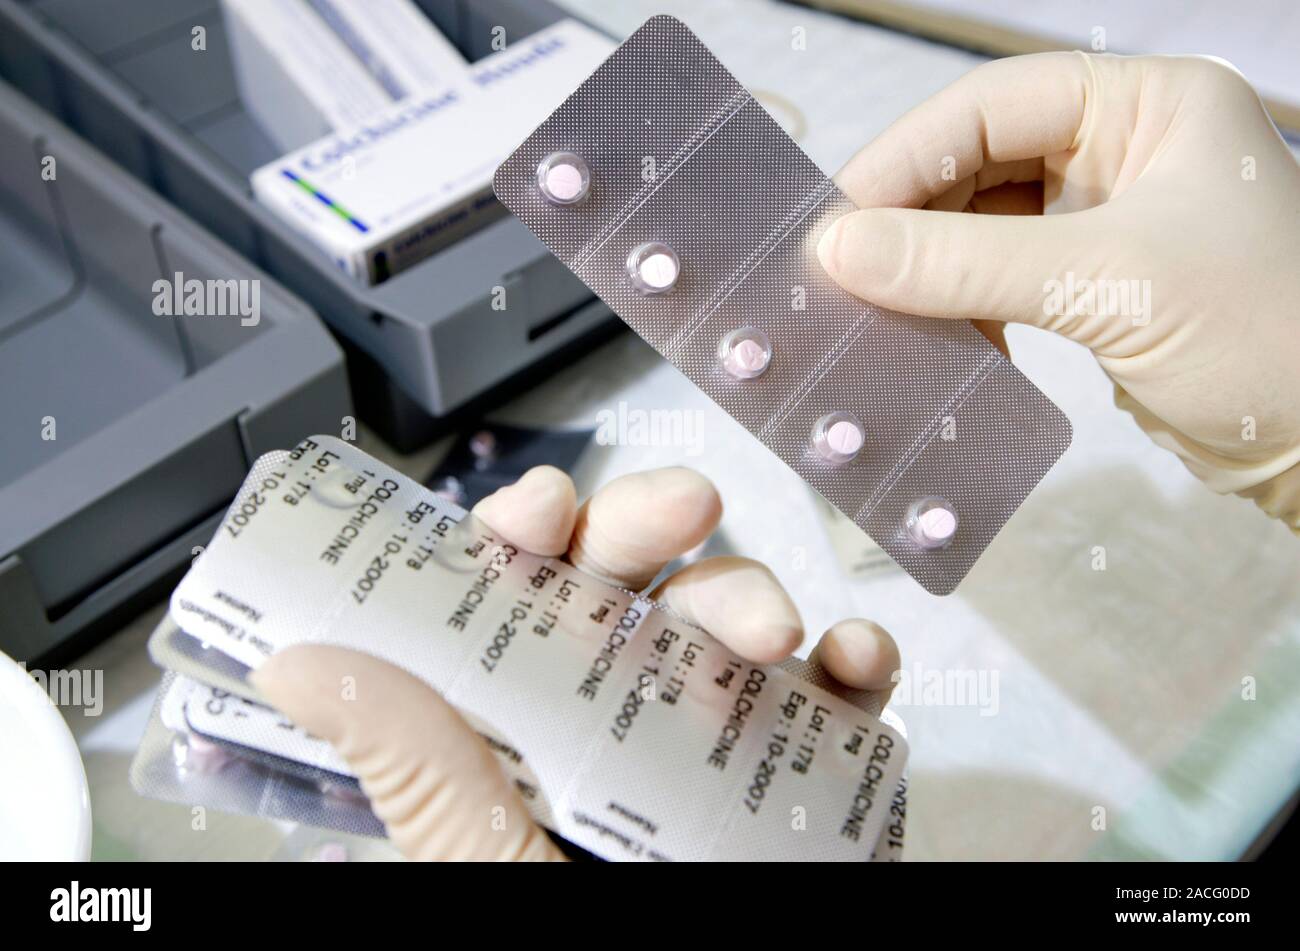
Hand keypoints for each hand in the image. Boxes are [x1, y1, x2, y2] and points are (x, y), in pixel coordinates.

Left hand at [251, 466, 899, 859]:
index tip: (541, 508)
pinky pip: (833, 697)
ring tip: (770, 628)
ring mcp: (709, 735)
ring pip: (727, 620)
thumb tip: (301, 664)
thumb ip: (416, 769)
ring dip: (750, 592)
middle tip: (680, 508)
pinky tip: (852, 660)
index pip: (509, 599)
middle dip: (648, 525)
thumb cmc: (568, 940)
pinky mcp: (799, 766)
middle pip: (622, 584)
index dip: (522, 534)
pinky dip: (852, 663)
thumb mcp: (482, 862)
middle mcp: (613, 717)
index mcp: (521, 728)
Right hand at [816, 52, 1299, 530]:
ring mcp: (1107, 216)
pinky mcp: (1094, 283)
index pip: (991, 106)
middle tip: (838, 281)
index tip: (831, 226)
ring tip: (876, 322)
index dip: (903, 160)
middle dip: (909, 224)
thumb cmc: (1260, 337)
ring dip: (929, 276)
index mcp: (1146, 104)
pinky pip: (1000, 280)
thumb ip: (965, 262)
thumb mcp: (1106, 283)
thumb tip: (836, 250)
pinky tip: (940, 349)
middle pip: (976, 164)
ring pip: (980, 226)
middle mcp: (1121, 147)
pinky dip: (962, 313)